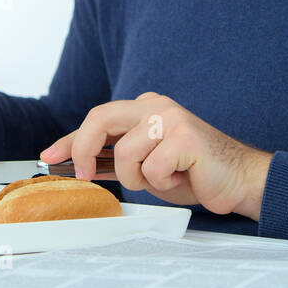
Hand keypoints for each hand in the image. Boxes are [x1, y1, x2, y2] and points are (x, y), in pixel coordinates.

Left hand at [39, 92, 273, 220]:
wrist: (238, 179)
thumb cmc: (193, 172)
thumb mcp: (146, 166)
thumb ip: (116, 159)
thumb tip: (80, 165)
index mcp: (145, 108)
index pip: (97, 120)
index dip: (70, 140)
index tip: (49, 157)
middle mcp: (156, 106)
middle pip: (100, 119)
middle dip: (83, 150)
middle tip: (84, 176)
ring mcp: (169, 117)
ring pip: (125, 154)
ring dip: (138, 178)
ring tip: (164, 177)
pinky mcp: (183, 135)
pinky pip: (151, 169)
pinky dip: (162, 182)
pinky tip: (182, 176)